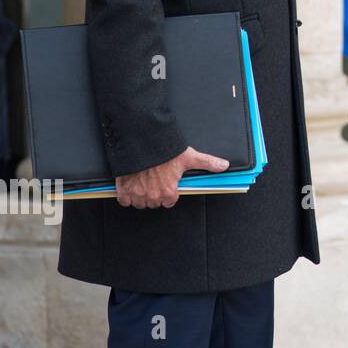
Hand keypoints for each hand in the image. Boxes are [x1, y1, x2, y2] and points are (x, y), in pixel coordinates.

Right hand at [115, 147, 229, 208]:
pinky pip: (124, 201)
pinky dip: (126, 196)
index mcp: (169, 192)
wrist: (141, 143)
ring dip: (141, 197)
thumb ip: (207, 162)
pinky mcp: (124, 190)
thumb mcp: (189, 157)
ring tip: (144, 185)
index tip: (167, 186)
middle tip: (155, 183)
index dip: (169, 193)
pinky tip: (131, 187)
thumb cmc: (165, 151)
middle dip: (155, 195)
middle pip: (154, 203)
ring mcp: (138, 194)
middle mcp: (153, 196)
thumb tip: (224, 165)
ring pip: (140, 204)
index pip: (169, 202)